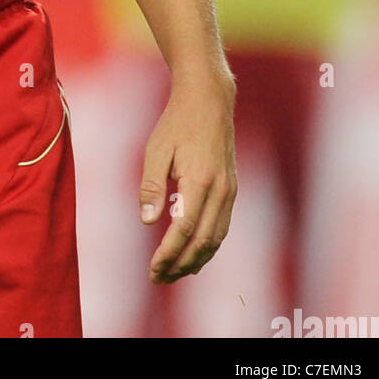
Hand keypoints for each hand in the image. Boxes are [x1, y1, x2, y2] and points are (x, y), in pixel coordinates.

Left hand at [139, 76, 236, 282]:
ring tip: (174, 273)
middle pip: (202, 241)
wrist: (209, 101)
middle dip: (181, 264)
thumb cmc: (177, 123)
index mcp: (199, 180)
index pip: (184, 229)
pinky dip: (207, 245)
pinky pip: (222, 226)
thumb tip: (147, 222)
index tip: (153, 269)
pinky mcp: (231, 189)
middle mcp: (220, 190)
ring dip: (196, 260)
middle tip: (159, 278)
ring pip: (216, 238)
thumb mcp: (156, 150)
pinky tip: (192, 252)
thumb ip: (151, 186)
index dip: (168, 253)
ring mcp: (230, 191)